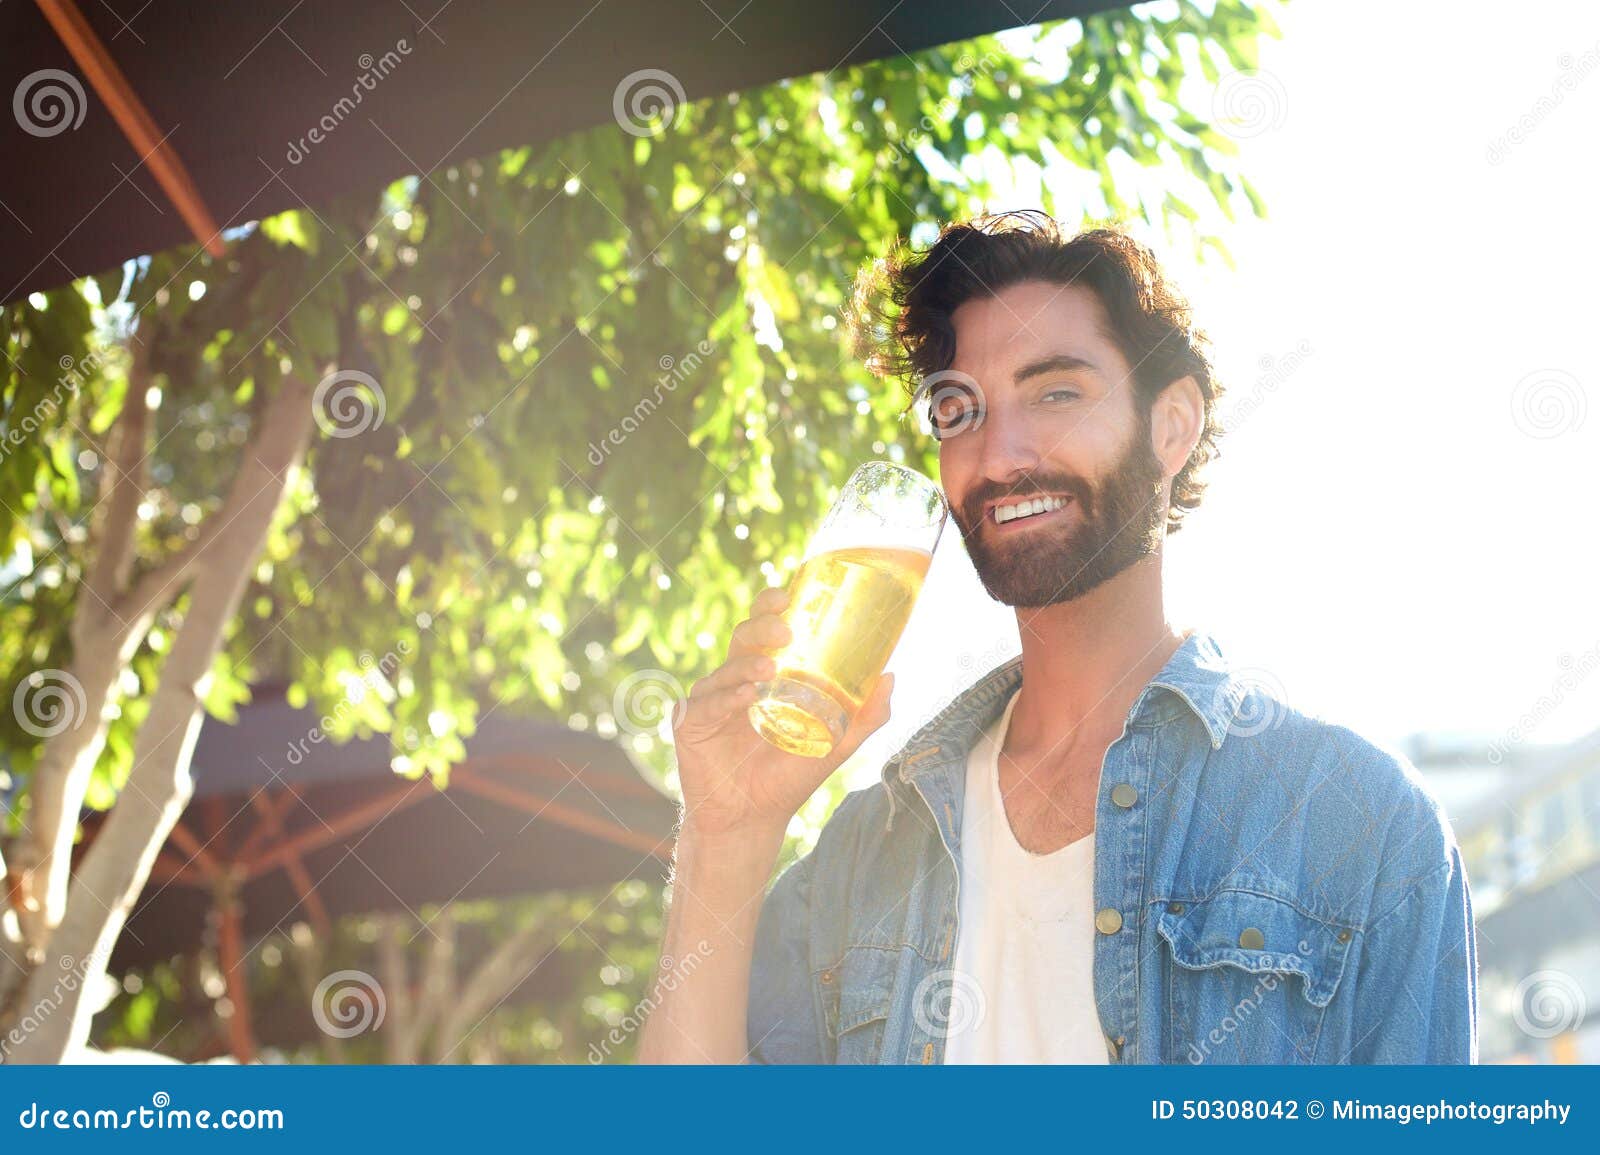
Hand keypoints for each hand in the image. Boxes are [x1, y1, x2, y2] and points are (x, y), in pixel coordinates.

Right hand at [671, 585, 895, 838]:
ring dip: (747, 665)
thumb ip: (864, 716)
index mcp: (765, 675)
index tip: (789, 594)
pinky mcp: (691, 722)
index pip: (766, 630)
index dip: (772, 607)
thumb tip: (891, 676)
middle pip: (743, 638)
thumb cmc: (788, 779)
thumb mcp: (834, 745)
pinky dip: (727, 697)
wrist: (752, 819)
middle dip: (761, 626)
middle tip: (784, 629)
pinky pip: (708, 702)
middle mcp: (736, 680)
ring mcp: (712, 699)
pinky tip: (746, 697)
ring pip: (726, 668)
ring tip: (768, 671)